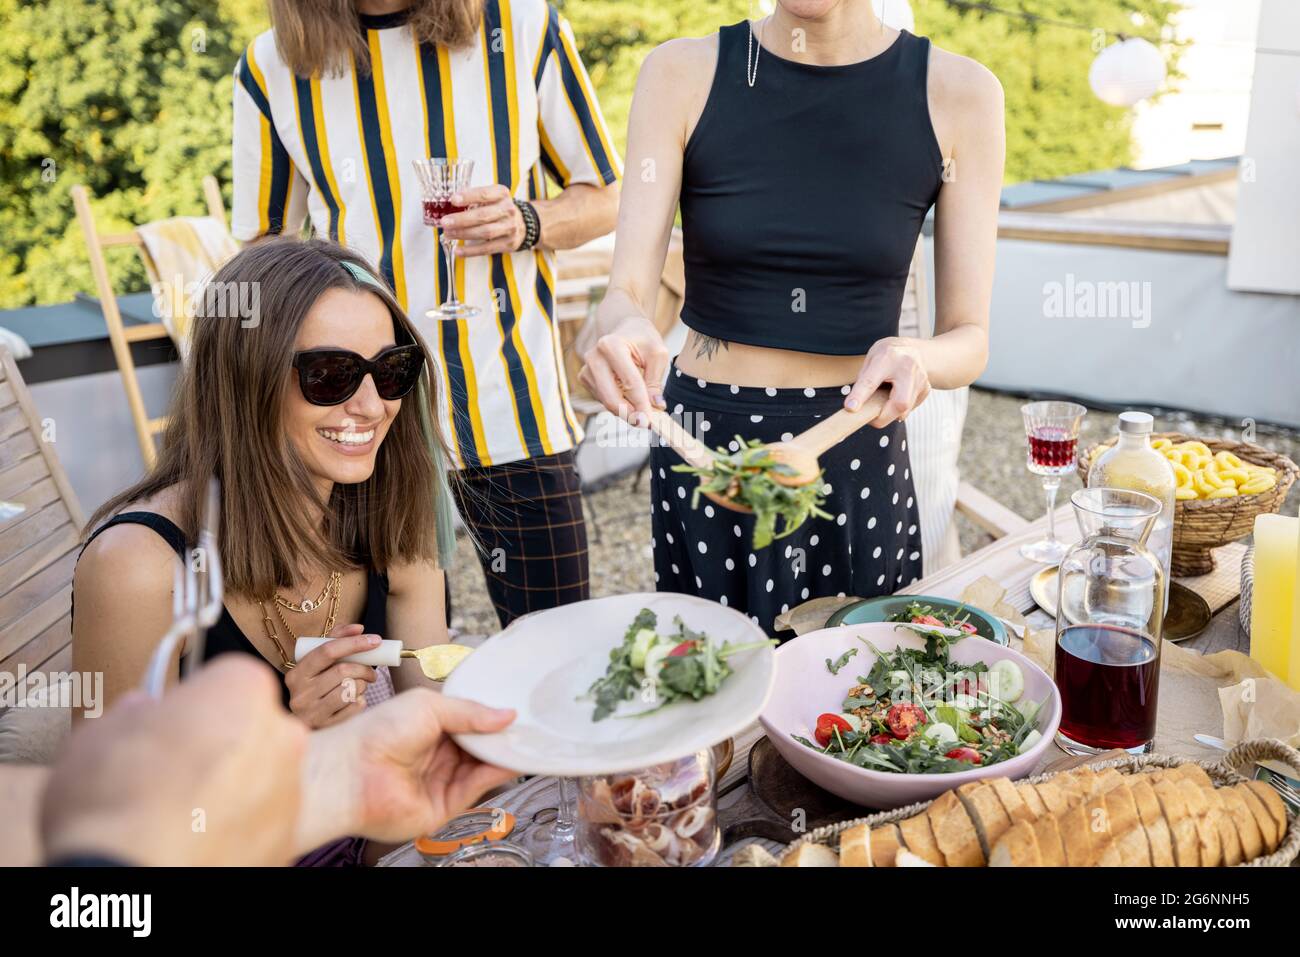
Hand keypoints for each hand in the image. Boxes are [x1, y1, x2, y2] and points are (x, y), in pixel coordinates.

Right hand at [41, 656, 306, 865]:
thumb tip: (140, 713)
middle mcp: (281, 734)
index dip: (192, 703)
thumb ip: (133, 714)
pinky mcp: (288, 840)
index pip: (225, 679)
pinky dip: (237, 829)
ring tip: (179, 815)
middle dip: (218, 743)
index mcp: (243, 689)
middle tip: (171, 771)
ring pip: (260, 777)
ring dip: (231, 788)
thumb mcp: (99, 734)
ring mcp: (290, 789)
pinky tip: (196, 841)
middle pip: (251, 728)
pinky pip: (261, 822)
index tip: (170, 722)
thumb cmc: (115, 800)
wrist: (135, 876)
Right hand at [285, 624, 378, 727]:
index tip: (375, 640)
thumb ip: (336, 639)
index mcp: (296, 674)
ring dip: (362, 684)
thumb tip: (358, 628)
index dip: (354, 643)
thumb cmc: (318, 686)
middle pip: (342, 671)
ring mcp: (311, 713)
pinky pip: (354, 707)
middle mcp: (299, 695)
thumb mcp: (320, 662)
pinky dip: (360, 700)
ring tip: (359, 685)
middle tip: (371, 671)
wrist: (308, 721)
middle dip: (364, 668)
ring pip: (350, 689)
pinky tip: (353, 699)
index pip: (327, 651)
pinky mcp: (325, 727)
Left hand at [298, 690, 518, 848]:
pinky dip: (496, 773)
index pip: (471, 722)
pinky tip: (511, 759)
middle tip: (529, 724)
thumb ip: (469, 711)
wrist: (351, 773)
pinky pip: (477, 787)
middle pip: (480, 745)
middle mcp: (438, 754)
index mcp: (430, 727)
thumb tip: (506, 715)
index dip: (492, 717)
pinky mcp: (445, 806)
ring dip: (504, 754)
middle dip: (502, 736)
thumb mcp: (428, 706)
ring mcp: (442, 780)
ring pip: (483, 766)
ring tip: (526, 739)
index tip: (516, 709)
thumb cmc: (376, 733)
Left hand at [441, 184, 524, 255]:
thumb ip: (473, 199)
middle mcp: (508, 210)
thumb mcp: (491, 197)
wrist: (522, 223)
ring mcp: (510, 227)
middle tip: (445, 222)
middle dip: (462, 219)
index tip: (453, 200)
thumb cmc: (498, 208)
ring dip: (464, 234)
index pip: (484, 194)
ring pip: (485, 232)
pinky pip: (487, 249)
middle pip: (483, 215)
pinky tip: (458, 251)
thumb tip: (446, 204)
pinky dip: (471, 251)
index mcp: (502, 194)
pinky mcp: (509, 243)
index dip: (468, 197)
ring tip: (448, 234)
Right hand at [578, 315, 669, 420]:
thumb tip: (656, 405)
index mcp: (611, 345)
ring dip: (625, 410)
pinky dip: (618, 403)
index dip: (641, 405)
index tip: (651, 421)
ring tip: (642, 407)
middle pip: (611, 398)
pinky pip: (603, 399)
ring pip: (607, 402)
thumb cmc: (642, 340)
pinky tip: (629, 397)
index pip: (629, 383)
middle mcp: (594, 357)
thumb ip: (656, 381)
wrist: (624, 328)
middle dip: (630, 414)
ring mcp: (586, 369)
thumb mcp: (658, 354)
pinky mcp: (585, 379)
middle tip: (645, 423)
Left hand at [844, 338, 931, 426]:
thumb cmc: (888, 355)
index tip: (851, 408)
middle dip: (882, 416)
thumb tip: (854, 405)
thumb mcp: (871, 360)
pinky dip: (899, 409)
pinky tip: (896, 396)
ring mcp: (920, 379)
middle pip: (899, 403)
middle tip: (870, 416)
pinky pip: (909, 409)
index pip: (871, 381)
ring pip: (904, 410)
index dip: (860, 396)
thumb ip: (863, 381)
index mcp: (888, 357)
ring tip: (884, 399)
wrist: (914, 350)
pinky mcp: (926, 390)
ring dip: (889, 413)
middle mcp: (908, 367)